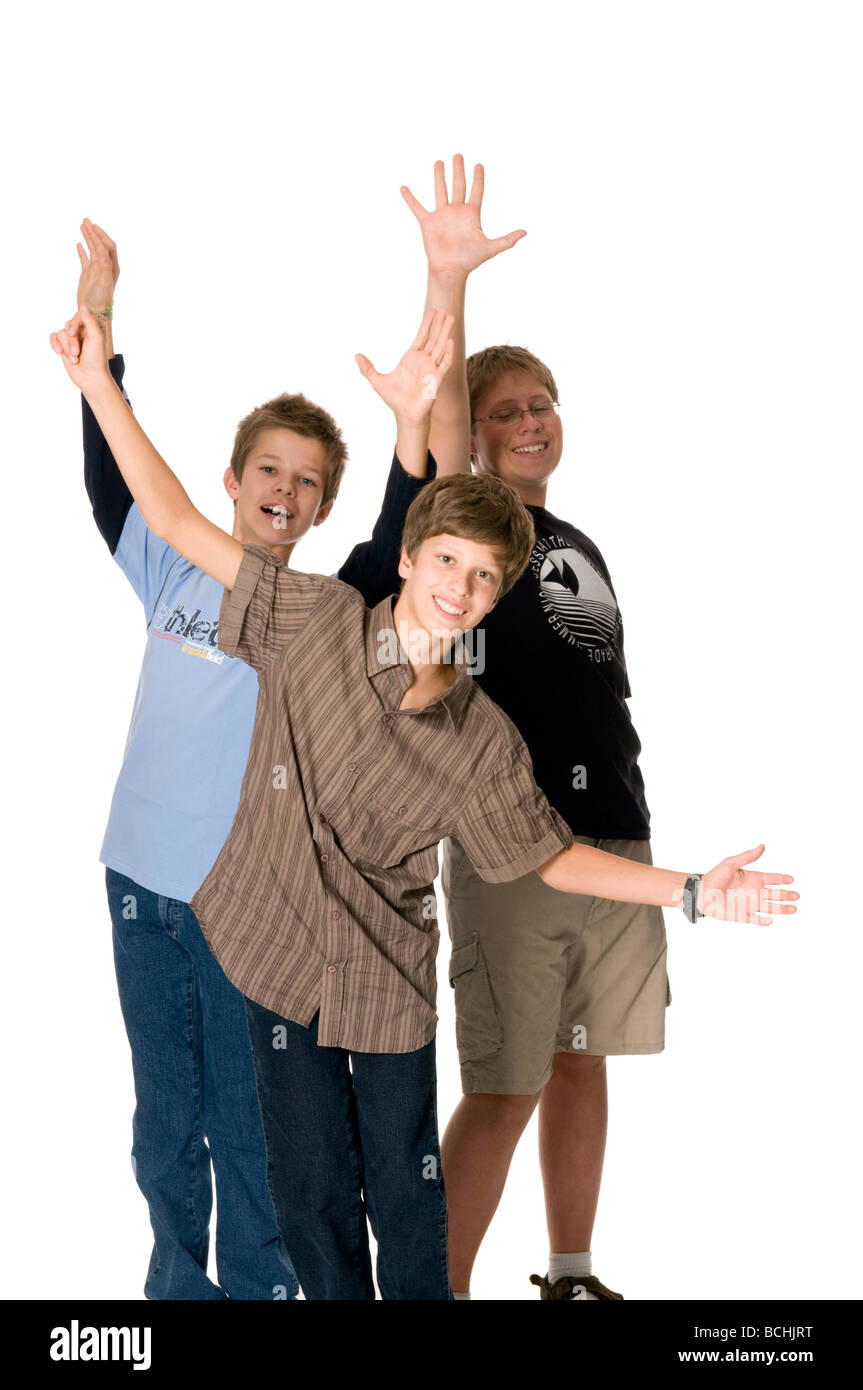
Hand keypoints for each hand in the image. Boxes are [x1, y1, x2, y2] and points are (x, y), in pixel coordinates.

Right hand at [50, 303, 110, 390]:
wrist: (90, 378)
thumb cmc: (96, 360)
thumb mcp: (96, 339)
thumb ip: (90, 321)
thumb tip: (83, 304)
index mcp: (93, 326)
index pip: (78, 315)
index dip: (73, 324)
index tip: (73, 333)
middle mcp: (82, 330)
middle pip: (68, 325)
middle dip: (71, 341)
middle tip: (77, 353)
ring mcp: (72, 337)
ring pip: (60, 333)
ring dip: (66, 348)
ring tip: (75, 359)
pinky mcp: (64, 345)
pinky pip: (53, 337)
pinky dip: (55, 345)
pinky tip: (59, 352)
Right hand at [76, 219, 118, 312]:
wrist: (94, 313)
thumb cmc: (101, 299)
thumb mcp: (104, 281)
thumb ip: (104, 264)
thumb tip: (101, 249)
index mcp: (111, 267)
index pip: (108, 246)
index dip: (101, 235)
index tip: (92, 225)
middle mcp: (105, 267)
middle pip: (101, 244)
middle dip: (94, 232)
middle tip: (85, 220)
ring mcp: (96, 270)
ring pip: (93, 250)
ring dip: (88, 237)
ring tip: (82, 225)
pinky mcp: (87, 276)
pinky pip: (85, 259)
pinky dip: (82, 250)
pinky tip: (78, 244)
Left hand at [355, 307, 454, 424]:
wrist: (405, 414)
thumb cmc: (395, 399)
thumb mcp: (377, 381)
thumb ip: (367, 368)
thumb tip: (356, 356)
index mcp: (411, 358)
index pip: (421, 336)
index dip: (426, 324)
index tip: (432, 311)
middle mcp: (423, 361)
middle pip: (433, 338)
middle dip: (438, 323)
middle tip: (443, 308)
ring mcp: (431, 369)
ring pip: (440, 346)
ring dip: (445, 333)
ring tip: (451, 318)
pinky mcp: (437, 379)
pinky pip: (444, 363)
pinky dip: (448, 353)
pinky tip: (451, 341)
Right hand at [401, 155, 525, 276]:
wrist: (450, 270)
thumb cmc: (470, 261)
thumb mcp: (491, 248)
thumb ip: (507, 239)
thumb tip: (525, 232)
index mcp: (471, 214)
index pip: (476, 191)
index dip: (478, 178)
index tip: (479, 165)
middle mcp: (456, 212)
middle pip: (458, 185)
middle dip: (458, 170)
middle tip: (458, 155)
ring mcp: (442, 215)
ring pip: (440, 190)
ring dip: (439, 176)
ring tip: (439, 161)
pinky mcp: (428, 222)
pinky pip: (417, 207)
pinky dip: (410, 198)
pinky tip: (404, 188)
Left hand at [696, 846, 797, 924]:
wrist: (701, 892)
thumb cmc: (714, 876)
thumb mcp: (731, 863)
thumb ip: (747, 857)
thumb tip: (762, 846)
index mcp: (753, 878)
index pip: (772, 879)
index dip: (782, 879)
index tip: (791, 879)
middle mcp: (754, 892)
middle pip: (775, 894)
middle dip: (787, 895)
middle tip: (797, 896)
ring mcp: (750, 904)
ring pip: (770, 908)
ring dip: (782, 909)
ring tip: (793, 909)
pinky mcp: (742, 915)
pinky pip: (756, 919)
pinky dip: (763, 921)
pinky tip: (770, 920)